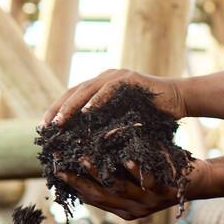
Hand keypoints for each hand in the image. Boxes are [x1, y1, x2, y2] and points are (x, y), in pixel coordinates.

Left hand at [42, 69, 185, 125]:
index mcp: (100, 88)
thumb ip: (104, 127)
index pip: (72, 98)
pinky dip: (96, 100)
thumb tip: (81, 146)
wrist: (179, 102)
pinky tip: (86, 112)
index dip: (56, 111)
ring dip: (71, 106)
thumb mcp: (123, 123)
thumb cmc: (152, 116)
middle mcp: (106, 78)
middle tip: (46, 127)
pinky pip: (108, 89)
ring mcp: (117, 76)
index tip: (43, 130)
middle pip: (74, 92)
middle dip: (58, 109)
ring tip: (59, 122)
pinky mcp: (130, 79)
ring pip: (87, 90)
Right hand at [56, 157, 210, 220]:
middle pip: (100, 196)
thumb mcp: (137, 179)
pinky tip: (126, 158)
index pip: (92, 198)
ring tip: (87, 157)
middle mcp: (134, 210)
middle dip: (79, 180)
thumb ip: (115, 175)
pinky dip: (135, 170)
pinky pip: (146, 182)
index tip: (57, 170)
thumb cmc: (164, 174)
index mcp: (124, 210)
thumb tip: (86, 158)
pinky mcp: (165, 193)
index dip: (74, 185)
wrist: (200, 181)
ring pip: (119, 190)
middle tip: (62, 164)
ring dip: (101, 174)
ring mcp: (149, 203)